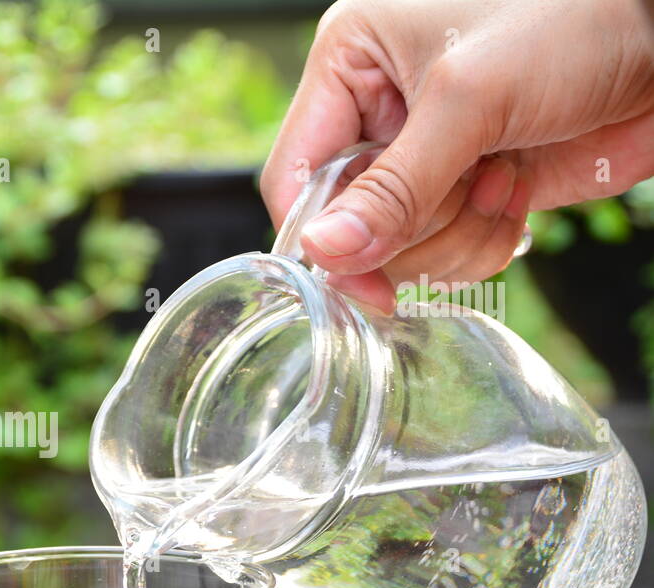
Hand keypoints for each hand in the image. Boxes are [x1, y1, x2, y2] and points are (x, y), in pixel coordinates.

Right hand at [261, 0, 653, 313]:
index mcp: (352, 62)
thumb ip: (391, 188)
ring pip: (400, 248)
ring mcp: (427, 156)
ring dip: (458, 229)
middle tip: (465, 182)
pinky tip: (517, 186)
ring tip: (503, 172)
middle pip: (348, 223)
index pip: (294, 173)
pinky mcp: (469, 188)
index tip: (357, 281)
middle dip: (412, 223)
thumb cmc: (574, 17)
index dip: (320, 234)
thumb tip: (324, 254)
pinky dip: (486, 237)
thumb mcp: (467, 99)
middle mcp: (381, 112)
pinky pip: (447, 254)